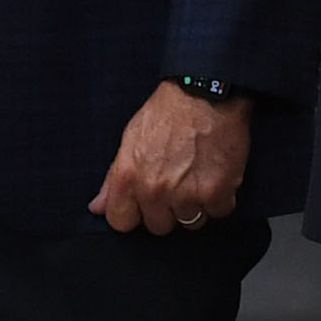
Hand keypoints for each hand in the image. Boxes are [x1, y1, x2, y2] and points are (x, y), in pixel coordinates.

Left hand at [91, 80, 248, 235]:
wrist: (205, 94)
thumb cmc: (168, 112)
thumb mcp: (130, 139)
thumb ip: (114, 179)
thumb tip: (98, 207)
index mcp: (129, 178)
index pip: (121, 222)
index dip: (134, 213)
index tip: (144, 204)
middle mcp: (155, 190)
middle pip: (159, 226)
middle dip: (168, 209)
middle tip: (177, 184)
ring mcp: (187, 194)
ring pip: (191, 222)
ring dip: (196, 205)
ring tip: (199, 177)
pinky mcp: (217, 192)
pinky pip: (219, 212)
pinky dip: (222, 198)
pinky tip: (217, 175)